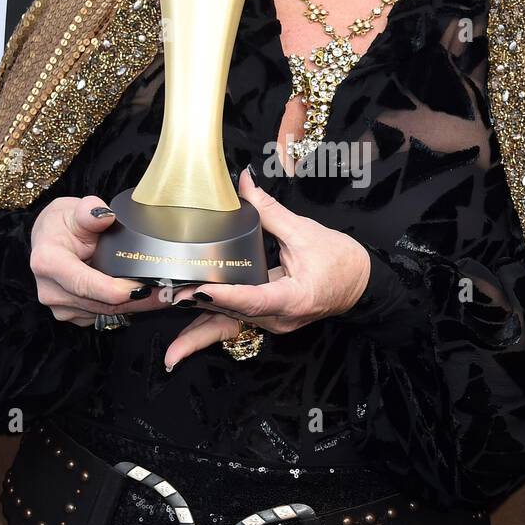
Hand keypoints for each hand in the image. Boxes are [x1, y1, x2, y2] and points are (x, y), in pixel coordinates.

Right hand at [29, 195, 179, 326]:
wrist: (48, 239)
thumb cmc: (62, 223)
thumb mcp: (74, 209)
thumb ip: (89, 212)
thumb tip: (105, 216)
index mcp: (48, 262)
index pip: (85, 284)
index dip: (117, 290)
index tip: (146, 286)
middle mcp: (51, 291)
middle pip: (102, 303)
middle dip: (140, 300)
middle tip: (173, 291)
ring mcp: (60, 307)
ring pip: (107, 312)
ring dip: (139, 306)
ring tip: (168, 293)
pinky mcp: (72, 315)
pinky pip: (105, 315)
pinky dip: (128, 307)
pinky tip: (147, 297)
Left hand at [163, 167, 371, 367]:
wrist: (361, 283)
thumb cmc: (340, 260)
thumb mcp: (305, 232)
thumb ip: (269, 211)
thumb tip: (243, 184)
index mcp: (295, 298)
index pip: (254, 298)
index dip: (225, 296)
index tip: (198, 291)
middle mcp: (281, 318)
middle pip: (233, 318)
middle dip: (197, 319)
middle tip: (163, 307)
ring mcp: (274, 323)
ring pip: (231, 325)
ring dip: (197, 327)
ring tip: (167, 337)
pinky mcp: (267, 319)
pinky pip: (235, 322)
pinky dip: (209, 323)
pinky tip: (181, 340)